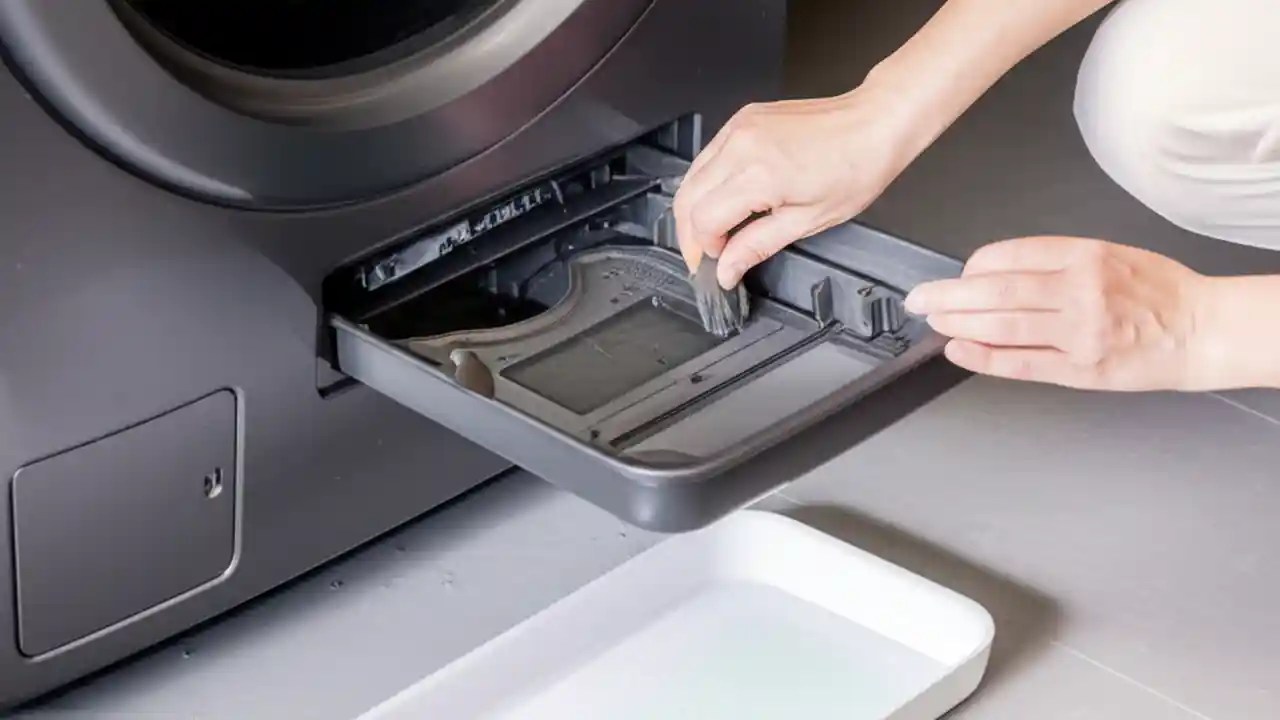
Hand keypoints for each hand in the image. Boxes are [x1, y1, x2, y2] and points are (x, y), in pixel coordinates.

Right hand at [672, 81, 928, 288]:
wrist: (876, 122)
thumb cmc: (857, 168)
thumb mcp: (809, 221)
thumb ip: (757, 245)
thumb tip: (727, 270)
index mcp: (758, 175)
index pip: (703, 220)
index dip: (705, 250)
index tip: (717, 266)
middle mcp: (740, 145)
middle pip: (687, 198)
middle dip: (690, 234)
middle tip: (706, 256)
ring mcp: (738, 127)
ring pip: (691, 176)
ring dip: (695, 208)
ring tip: (716, 232)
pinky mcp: (742, 118)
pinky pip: (707, 156)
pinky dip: (708, 183)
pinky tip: (726, 200)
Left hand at [904, 236, 1218, 390]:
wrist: (1203, 330)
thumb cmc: (1159, 292)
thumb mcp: (1110, 253)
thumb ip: (1055, 261)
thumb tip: (994, 271)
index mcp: (1086, 256)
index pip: (1010, 256)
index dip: (972, 267)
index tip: (956, 275)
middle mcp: (1080, 291)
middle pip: (996, 291)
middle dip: (948, 295)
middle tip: (919, 298)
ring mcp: (1080, 332)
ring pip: (1002, 325)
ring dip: (958, 324)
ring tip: (933, 321)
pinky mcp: (1082, 369)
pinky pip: (1021, 363)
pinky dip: (983, 358)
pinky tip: (958, 351)